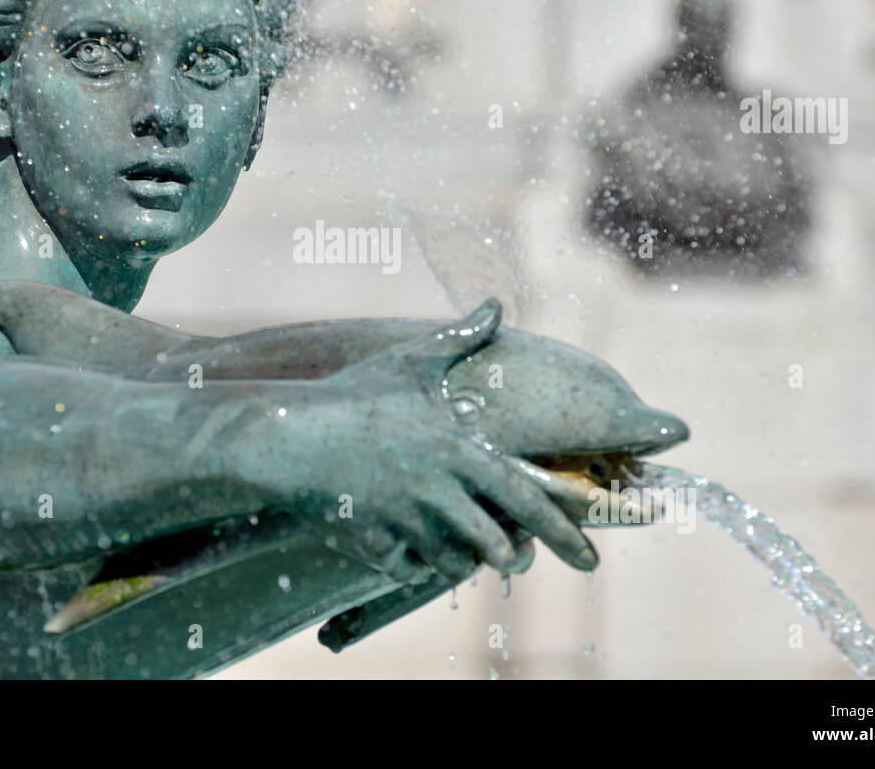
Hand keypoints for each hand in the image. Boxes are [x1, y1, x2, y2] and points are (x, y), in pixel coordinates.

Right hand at [254, 300, 597, 586]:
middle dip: (517, 557)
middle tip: (522, 560)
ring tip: (466, 554)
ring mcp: (405, 519)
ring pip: (456, 565)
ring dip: (465, 564)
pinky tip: (408, 550)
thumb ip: (459, 340)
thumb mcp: (409, 362)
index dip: (565, 531)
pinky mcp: (372, 543)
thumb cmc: (350, 395)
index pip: (528, 498)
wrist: (283, 434)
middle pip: (498, 543)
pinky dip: (413, 566)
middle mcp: (438, 487)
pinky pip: (407, 571)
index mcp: (457, 448)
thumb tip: (496, 303)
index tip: (591, 557)